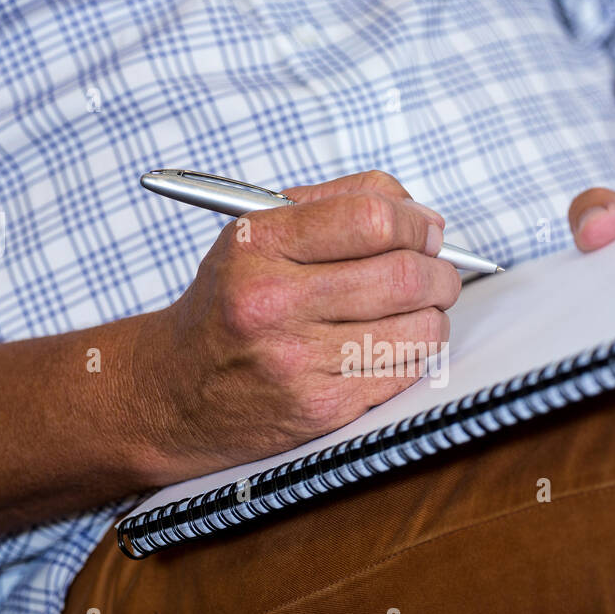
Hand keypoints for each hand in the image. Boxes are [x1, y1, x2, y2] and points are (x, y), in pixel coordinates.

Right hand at [139, 171, 461, 477]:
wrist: (173, 393)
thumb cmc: (229, 305)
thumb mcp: (256, 236)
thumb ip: (336, 206)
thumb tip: (423, 218)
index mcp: (256, 246)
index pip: (370, 218)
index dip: (417, 223)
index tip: (428, 232)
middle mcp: (272, 303)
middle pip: (403, 275)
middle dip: (441, 272)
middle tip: (441, 273)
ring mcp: (297, 362)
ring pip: (418, 329)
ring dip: (435, 316)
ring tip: (420, 310)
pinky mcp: (320, 408)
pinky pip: (405, 373)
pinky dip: (416, 355)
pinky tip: (395, 345)